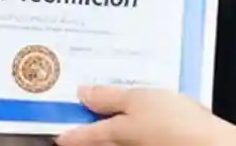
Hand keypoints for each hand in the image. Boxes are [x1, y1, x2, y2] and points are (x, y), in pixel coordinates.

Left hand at [55, 86, 235, 145]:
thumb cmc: (176, 124)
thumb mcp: (139, 99)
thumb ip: (109, 98)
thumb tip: (83, 94)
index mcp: (114, 134)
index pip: (83, 136)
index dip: (70, 133)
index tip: (59, 133)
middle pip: (100, 142)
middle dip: (90, 132)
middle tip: (82, 119)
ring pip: (120, 141)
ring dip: (115, 129)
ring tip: (116, 113)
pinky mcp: (162, 145)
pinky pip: (142, 139)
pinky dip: (139, 130)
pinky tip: (149, 119)